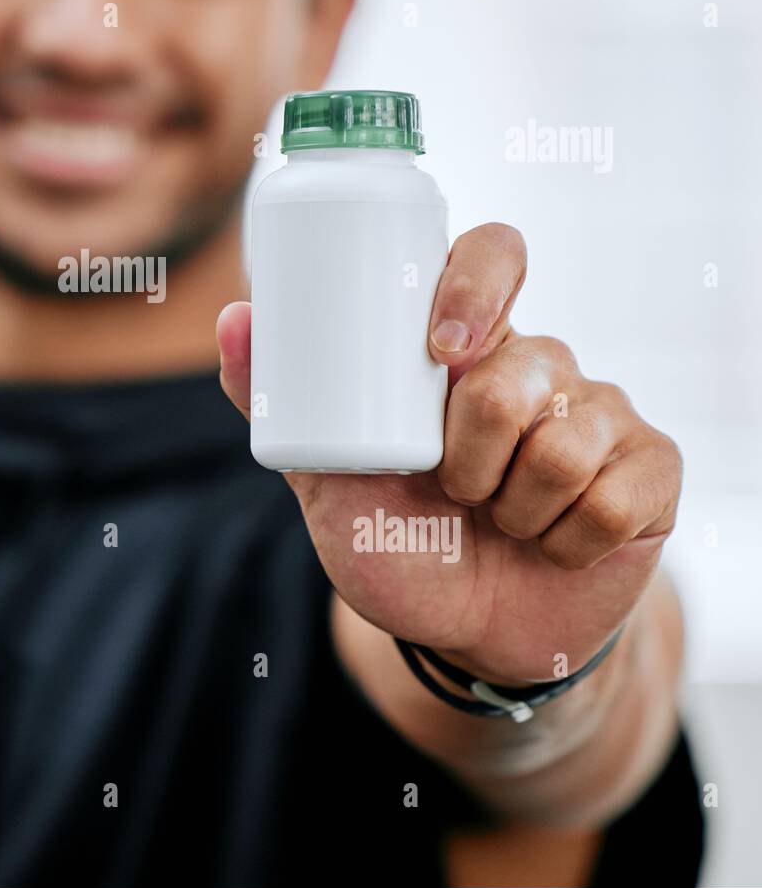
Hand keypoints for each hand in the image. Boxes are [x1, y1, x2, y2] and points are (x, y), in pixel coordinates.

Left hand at [218, 222, 682, 685]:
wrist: (466, 633)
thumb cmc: (396, 540)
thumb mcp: (326, 477)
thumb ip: (283, 402)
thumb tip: (236, 316)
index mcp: (463, 345)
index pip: (493, 254)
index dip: (476, 282)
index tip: (441, 349)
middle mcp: (538, 363)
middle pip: (519, 367)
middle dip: (468, 456)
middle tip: (452, 491)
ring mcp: (603, 412)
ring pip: (564, 442)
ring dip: (512, 509)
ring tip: (496, 521)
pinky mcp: (652, 471)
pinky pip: (613, 499)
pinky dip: (564, 543)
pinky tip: (549, 546)